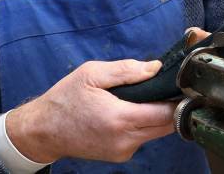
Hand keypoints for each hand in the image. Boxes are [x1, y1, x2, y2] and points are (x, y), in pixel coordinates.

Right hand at [6, 59, 176, 163]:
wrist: (43, 130)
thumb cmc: (65, 99)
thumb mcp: (92, 74)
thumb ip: (127, 70)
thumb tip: (155, 68)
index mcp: (120, 118)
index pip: (167, 114)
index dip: (177, 98)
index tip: (180, 85)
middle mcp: (125, 140)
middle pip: (167, 126)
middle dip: (170, 107)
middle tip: (165, 88)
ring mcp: (123, 151)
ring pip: (157, 133)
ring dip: (157, 116)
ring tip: (144, 98)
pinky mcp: (120, 155)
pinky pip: (143, 138)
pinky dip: (143, 125)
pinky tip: (130, 112)